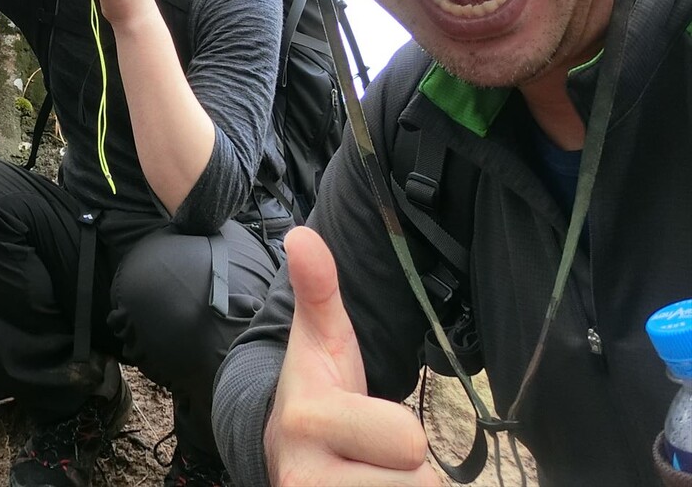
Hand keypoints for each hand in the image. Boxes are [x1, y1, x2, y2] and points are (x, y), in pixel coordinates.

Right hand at [265, 227, 437, 485]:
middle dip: (406, 472)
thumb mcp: (320, 342)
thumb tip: (302, 235)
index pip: (408, 440)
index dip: (400, 433)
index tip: (365, 420)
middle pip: (418, 484)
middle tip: (373, 457)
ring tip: (370, 477)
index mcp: (307, 420)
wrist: (281, 455)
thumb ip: (318, 289)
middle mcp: (304, 478)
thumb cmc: (318, 392)